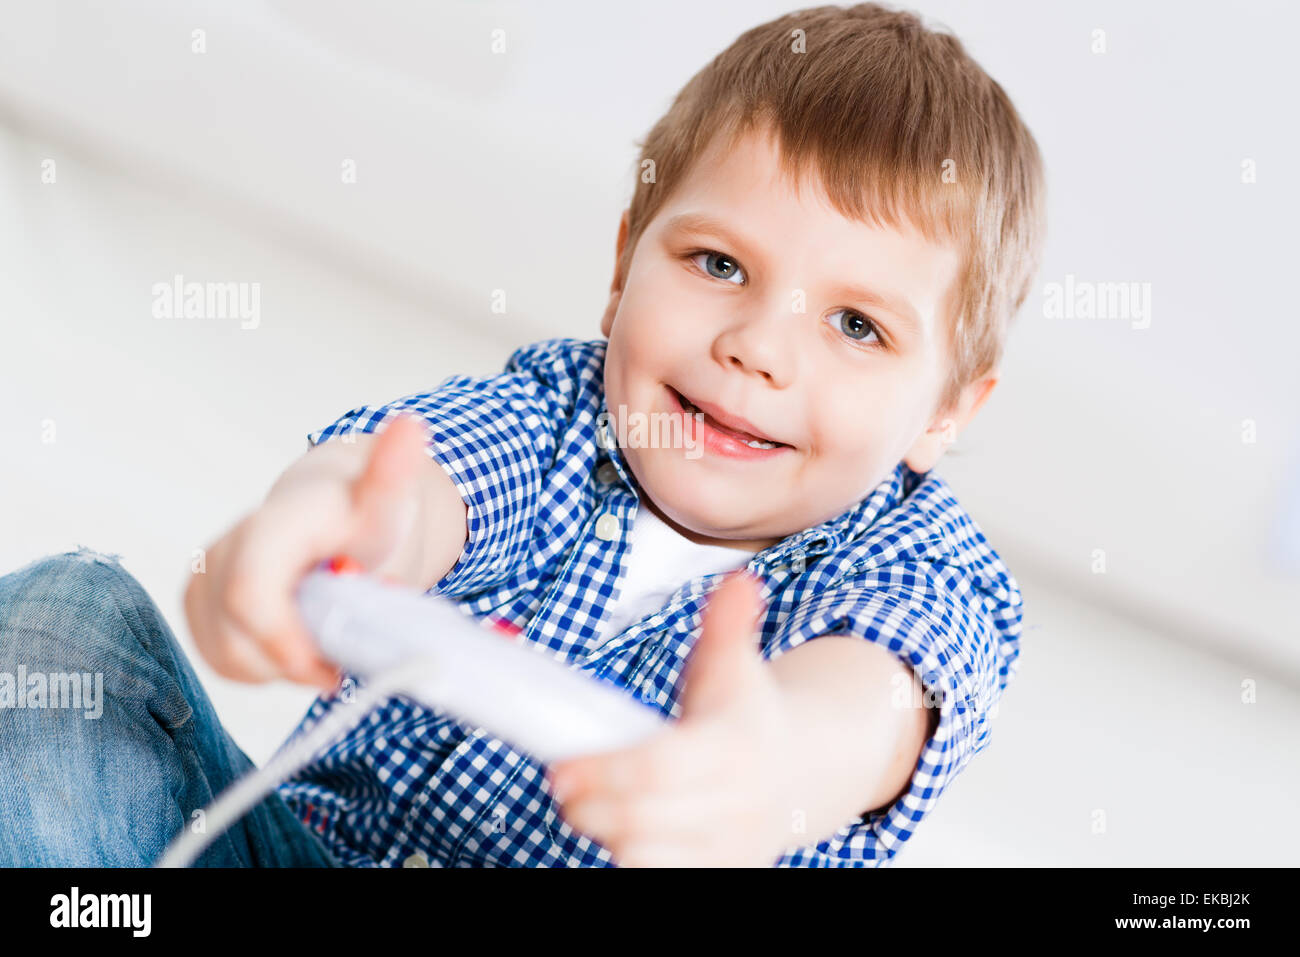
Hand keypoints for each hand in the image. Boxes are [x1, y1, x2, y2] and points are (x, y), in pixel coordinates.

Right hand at [184, 414, 429, 690]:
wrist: (339, 513)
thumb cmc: (365, 515)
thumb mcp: (390, 502)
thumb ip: (394, 473)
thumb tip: (411, 426)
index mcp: (281, 521)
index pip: (251, 592)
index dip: (282, 642)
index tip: (328, 669)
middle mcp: (232, 542)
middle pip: (234, 635)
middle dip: (290, 662)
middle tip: (336, 658)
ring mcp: (210, 570)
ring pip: (222, 652)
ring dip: (276, 667)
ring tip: (320, 646)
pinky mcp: (199, 597)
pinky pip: (215, 655)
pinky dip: (258, 666)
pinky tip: (293, 647)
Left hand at [546, 570, 799, 866]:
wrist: (799, 771)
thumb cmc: (745, 711)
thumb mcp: (735, 663)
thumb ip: (728, 623)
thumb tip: (739, 580)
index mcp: (733, 748)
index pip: (658, 771)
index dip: (603, 773)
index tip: (559, 770)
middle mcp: (735, 808)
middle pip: (639, 821)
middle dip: (587, 805)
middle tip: (562, 783)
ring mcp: (726, 850)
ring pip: (642, 858)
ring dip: (604, 832)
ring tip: (589, 802)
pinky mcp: (714, 875)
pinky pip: (654, 880)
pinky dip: (629, 858)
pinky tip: (616, 830)